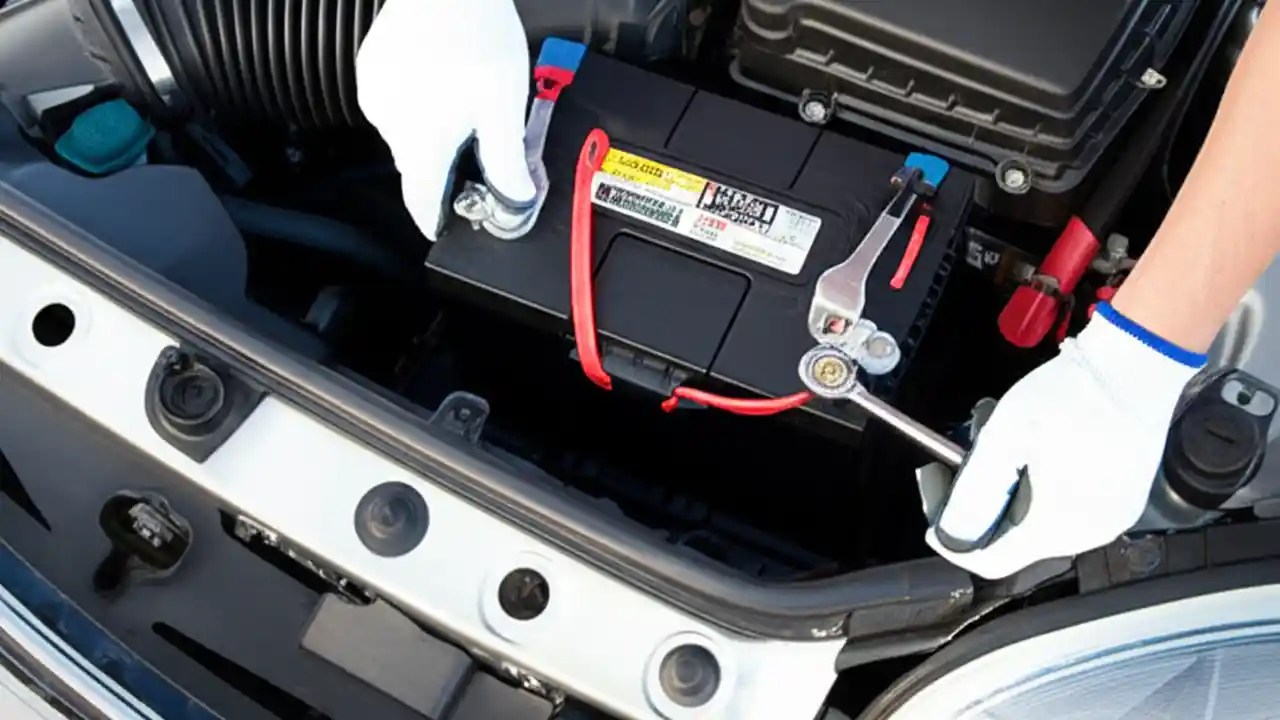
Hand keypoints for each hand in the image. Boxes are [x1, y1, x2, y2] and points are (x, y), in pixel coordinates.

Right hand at [356, 0, 534, 239]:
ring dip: (432, 127)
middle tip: (476, 142)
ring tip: (462, 97)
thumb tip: (518, 199)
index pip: (419, 202)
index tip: (439, 226)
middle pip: (417, 165)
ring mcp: (376, 94)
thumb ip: (507, 162)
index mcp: (421, 143)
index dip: (432, 218)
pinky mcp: (371, 68)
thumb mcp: (504, 109)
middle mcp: (390, 124)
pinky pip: (395, 101)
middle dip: (445, 162)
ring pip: (407, 131)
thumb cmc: (476, 38)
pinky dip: (417, 100)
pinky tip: (441, 77)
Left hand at [927, 303, 1204, 578]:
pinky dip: (1031, 479)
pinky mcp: (1118, 496)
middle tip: (954, 456)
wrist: (1136, 362)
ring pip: (1033, 518)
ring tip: (991, 436)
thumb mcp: (1005, 439)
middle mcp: (1091, 533)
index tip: (932, 498)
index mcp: (1061, 526)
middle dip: (975, 498)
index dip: (951, 537)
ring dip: (1002, 483)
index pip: (990, 560)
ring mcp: (1110, 516)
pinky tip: (1024, 443)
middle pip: (1011, 538)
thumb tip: (948, 537)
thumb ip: (973, 494)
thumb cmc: (1074, 393)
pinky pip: (1061, 503)